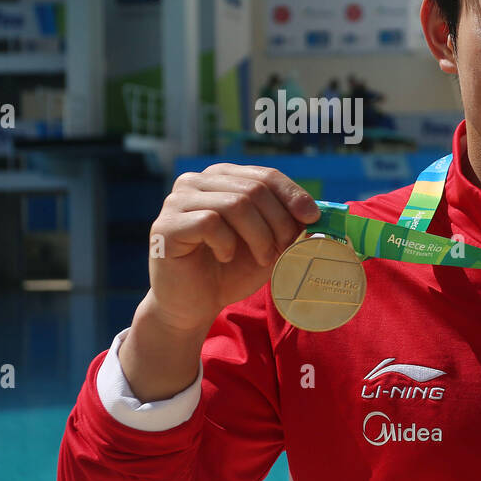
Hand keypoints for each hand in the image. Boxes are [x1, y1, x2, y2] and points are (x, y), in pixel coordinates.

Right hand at [146, 164, 320, 332]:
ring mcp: (177, 201)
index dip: (292, 194)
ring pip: (236, 204)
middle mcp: (196, 182)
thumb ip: (286, 225)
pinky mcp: (166, 225)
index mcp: (222, 178)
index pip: (265, 175)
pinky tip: (225, 257)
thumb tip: (314, 213)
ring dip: (259, 236)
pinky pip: (209, 222)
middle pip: (253, 189)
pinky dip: (227, 244)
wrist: (192, 305)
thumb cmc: (229, 272)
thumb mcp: (266, 244)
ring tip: (262, 258)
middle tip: (283, 250)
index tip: (312, 217)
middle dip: (278, 222)